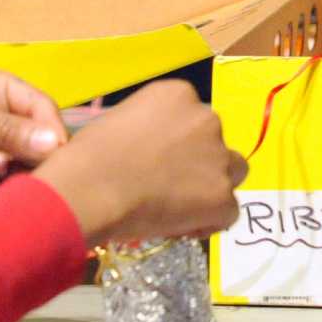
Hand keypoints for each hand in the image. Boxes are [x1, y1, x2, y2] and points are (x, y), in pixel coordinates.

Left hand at [0, 70, 66, 210]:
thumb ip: (2, 129)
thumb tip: (53, 143)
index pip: (41, 109)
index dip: (51, 129)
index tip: (54, 151)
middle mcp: (0, 125)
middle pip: (38, 144)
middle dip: (34, 158)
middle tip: (9, 166)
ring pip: (23, 171)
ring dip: (18, 179)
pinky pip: (2, 195)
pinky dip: (2, 199)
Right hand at [34, 80, 247, 244]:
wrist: (90, 189)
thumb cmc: (90, 155)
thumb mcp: (121, 121)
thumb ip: (149, 129)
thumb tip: (152, 153)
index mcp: (179, 94)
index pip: (192, 118)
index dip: (178, 144)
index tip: (158, 162)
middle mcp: (206, 118)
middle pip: (215, 142)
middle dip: (199, 162)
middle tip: (169, 185)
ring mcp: (218, 157)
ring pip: (231, 172)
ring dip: (213, 187)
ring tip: (180, 207)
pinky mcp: (222, 195)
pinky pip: (228, 212)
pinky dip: (209, 221)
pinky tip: (182, 227)